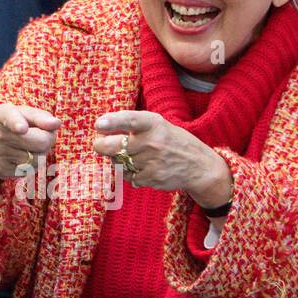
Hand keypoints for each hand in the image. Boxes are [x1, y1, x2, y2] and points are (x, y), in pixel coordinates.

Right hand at [0, 102, 60, 177]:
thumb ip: (39, 116)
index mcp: (2, 116)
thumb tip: (56, 124)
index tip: (22, 128)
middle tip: (44, 134)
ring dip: (41, 153)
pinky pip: (29, 170)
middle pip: (40, 143)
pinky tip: (22, 155)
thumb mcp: (18, 111)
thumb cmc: (5, 123)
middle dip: (49, 139)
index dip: (17, 123)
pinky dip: (32, 163)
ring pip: (38, 159)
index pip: (10, 119)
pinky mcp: (1, 171)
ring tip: (31, 145)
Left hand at [92, 111, 232, 208]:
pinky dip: (131, 173)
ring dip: (119, 160)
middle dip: (101, 145)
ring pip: (119, 163)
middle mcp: (152, 141)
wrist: (198, 165)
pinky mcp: (152, 178)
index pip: (130, 120)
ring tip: (131, 155)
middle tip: (99, 144)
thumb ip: (135, 126)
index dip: (113, 122)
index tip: (99, 125)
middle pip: (114, 147)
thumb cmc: (172, 141)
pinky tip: (142, 168)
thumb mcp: (159, 125)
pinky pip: (129, 176)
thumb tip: (102, 130)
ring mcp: (152, 161)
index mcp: (153, 123)